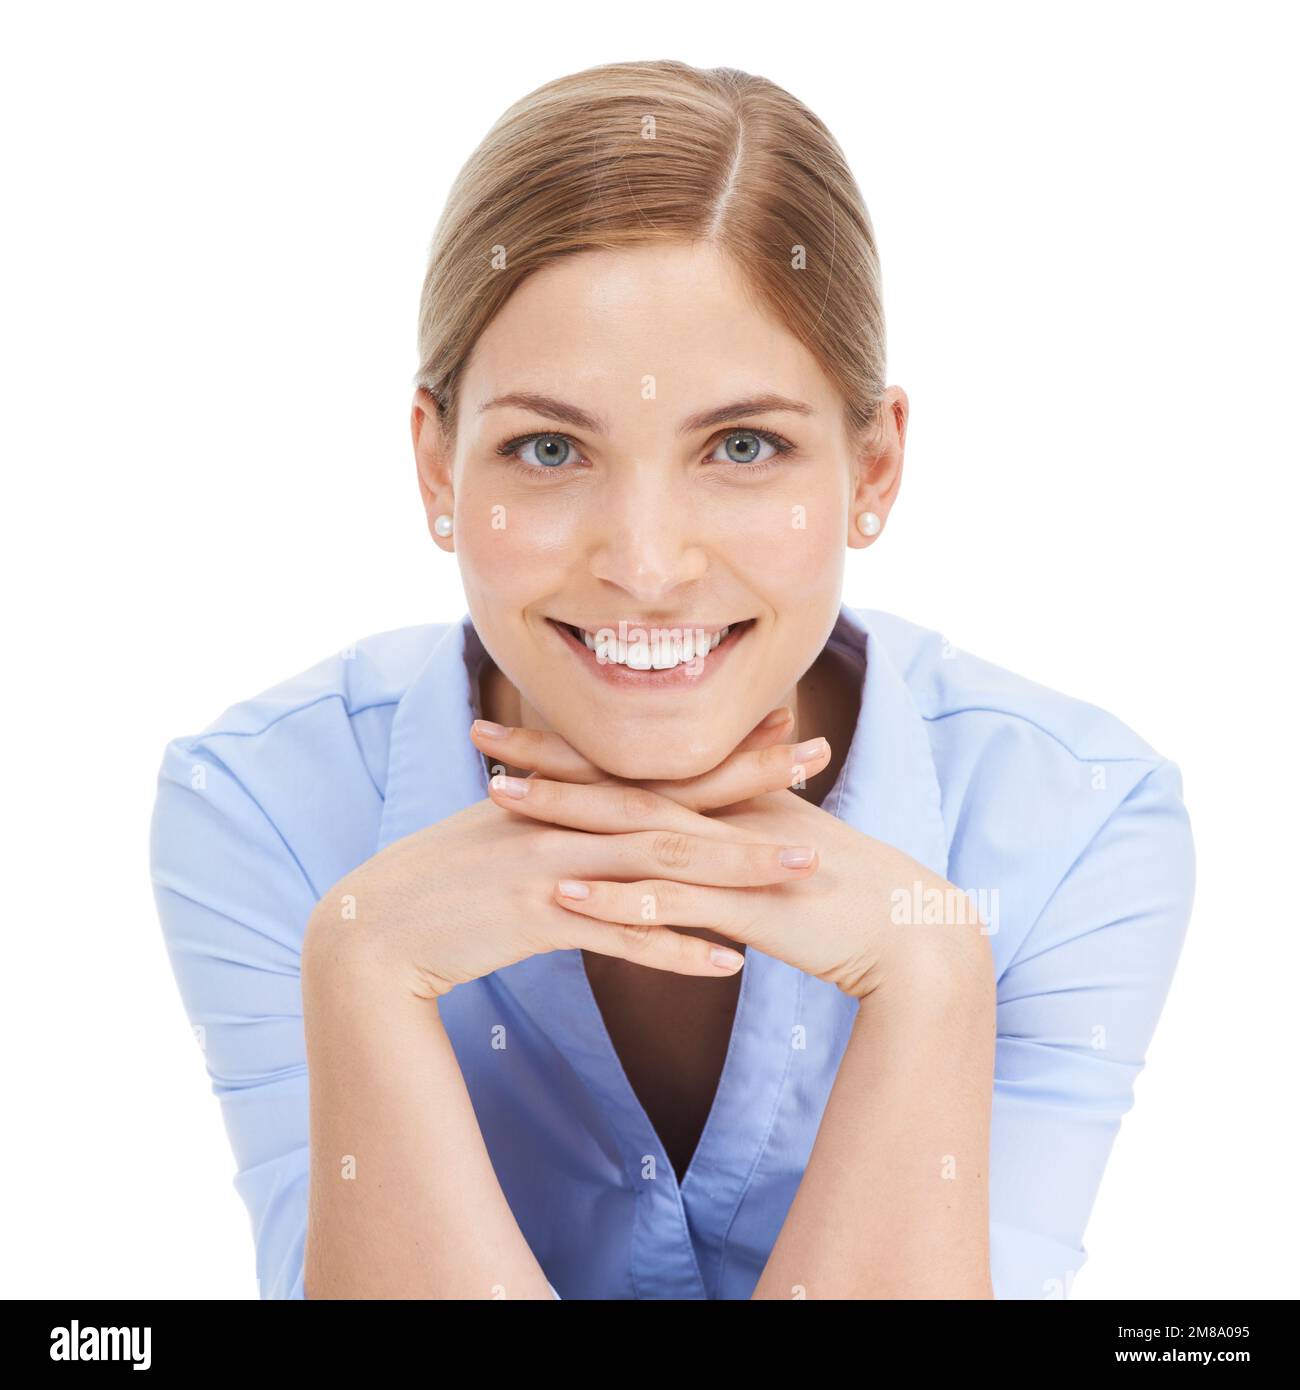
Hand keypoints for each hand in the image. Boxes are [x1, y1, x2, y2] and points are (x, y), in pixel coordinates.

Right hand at [302, 718, 825, 998]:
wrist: (369, 928)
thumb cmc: (439, 882)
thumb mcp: (504, 834)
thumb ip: (559, 818)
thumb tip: (608, 816)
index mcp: (560, 795)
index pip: (656, 769)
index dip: (722, 751)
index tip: (785, 733)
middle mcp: (564, 821)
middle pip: (674, 802)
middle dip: (752, 785)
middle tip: (824, 757)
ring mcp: (552, 867)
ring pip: (661, 865)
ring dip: (737, 870)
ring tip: (804, 872)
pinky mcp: (535, 919)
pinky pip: (621, 938)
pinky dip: (675, 951)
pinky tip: (730, 964)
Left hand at [479, 726, 991, 998]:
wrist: (908, 931)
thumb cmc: (841, 894)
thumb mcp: (777, 849)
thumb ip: (730, 831)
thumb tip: (684, 827)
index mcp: (726, 798)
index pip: (633, 763)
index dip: (570, 745)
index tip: (511, 730)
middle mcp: (722, 814)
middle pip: (621, 780)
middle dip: (547, 759)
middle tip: (479, 736)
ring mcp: (732, 857)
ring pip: (634, 829)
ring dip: (565, 814)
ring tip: (500, 799)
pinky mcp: (746, 905)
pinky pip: (669, 901)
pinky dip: (613, 899)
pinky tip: (560, 897)